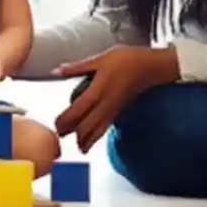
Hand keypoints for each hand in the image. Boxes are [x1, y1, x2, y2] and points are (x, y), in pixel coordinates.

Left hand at [52, 46, 176, 152]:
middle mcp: (105, 103)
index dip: (65, 121)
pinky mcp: (119, 111)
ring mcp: (113, 109)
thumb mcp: (99, 59)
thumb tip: (56, 71)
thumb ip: (77, 67)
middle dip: (73, 133)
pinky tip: (92, 140)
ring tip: (78, 147)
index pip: (77, 110)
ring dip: (87, 140)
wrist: (150, 66)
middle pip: (87, 125)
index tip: (56, 126)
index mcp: (97, 90)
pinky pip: (106, 126)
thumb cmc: (125, 59)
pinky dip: (97, 135)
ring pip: (98, 130)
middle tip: (60, 137)